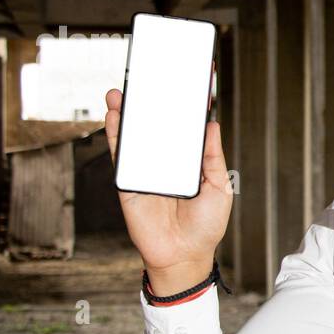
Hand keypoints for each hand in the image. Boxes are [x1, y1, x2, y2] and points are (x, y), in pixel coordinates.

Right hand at [104, 73, 232, 294]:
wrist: (184, 256)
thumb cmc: (206, 225)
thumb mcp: (219, 187)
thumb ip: (213, 156)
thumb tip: (212, 124)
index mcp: (188, 162)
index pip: (181, 129)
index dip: (179, 108)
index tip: (178, 82)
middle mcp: (166, 163)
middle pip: (154, 127)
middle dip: (148, 104)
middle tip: (145, 78)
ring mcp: (146, 171)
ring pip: (134, 136)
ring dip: (126, 113)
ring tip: (122, 90)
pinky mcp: (129, 183)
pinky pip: (120, 155)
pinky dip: (115, 134)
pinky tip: (114, 115)